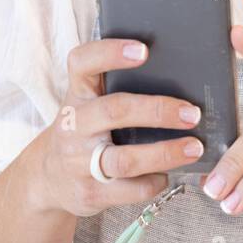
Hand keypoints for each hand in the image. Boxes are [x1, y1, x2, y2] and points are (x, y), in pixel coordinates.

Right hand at [34, 39, 204, 218]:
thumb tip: (178, 76)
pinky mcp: (90, 193)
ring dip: (165, 153)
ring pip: (125, 159)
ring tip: (194, 148)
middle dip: (158, 111)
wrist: (48, 178)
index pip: (83, 63)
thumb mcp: (88, 103)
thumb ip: (116, 88)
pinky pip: (131, 189)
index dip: (111, 52)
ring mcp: (79, 162)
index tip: (144, 50)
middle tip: (192, 113)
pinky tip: (168, 173)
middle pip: (115, 111)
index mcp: (77, 94)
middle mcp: (74, 125)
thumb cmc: (84, 131)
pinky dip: (156, 180)